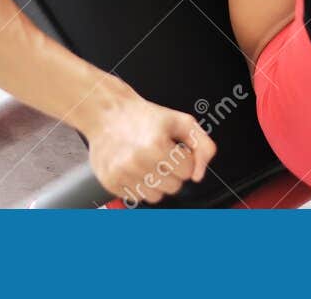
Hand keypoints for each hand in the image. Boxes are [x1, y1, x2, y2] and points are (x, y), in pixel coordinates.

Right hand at [81, 92, 217, 205]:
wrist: (108, 113)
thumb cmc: (144, 117)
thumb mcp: (181, 122)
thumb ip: (202, 146)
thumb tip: (199, 175)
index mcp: (156, 144)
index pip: (187, 172)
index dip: (183, 159)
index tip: (173, 148)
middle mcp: (137, 161)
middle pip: (173, 187)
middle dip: (172, 172)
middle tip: (160, 155)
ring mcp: (122, 173)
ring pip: (156, 196)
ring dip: (157, 182)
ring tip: (148, 162)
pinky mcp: (111, 182)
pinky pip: (137, 197)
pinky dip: (140, 186)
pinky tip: (135, 168)